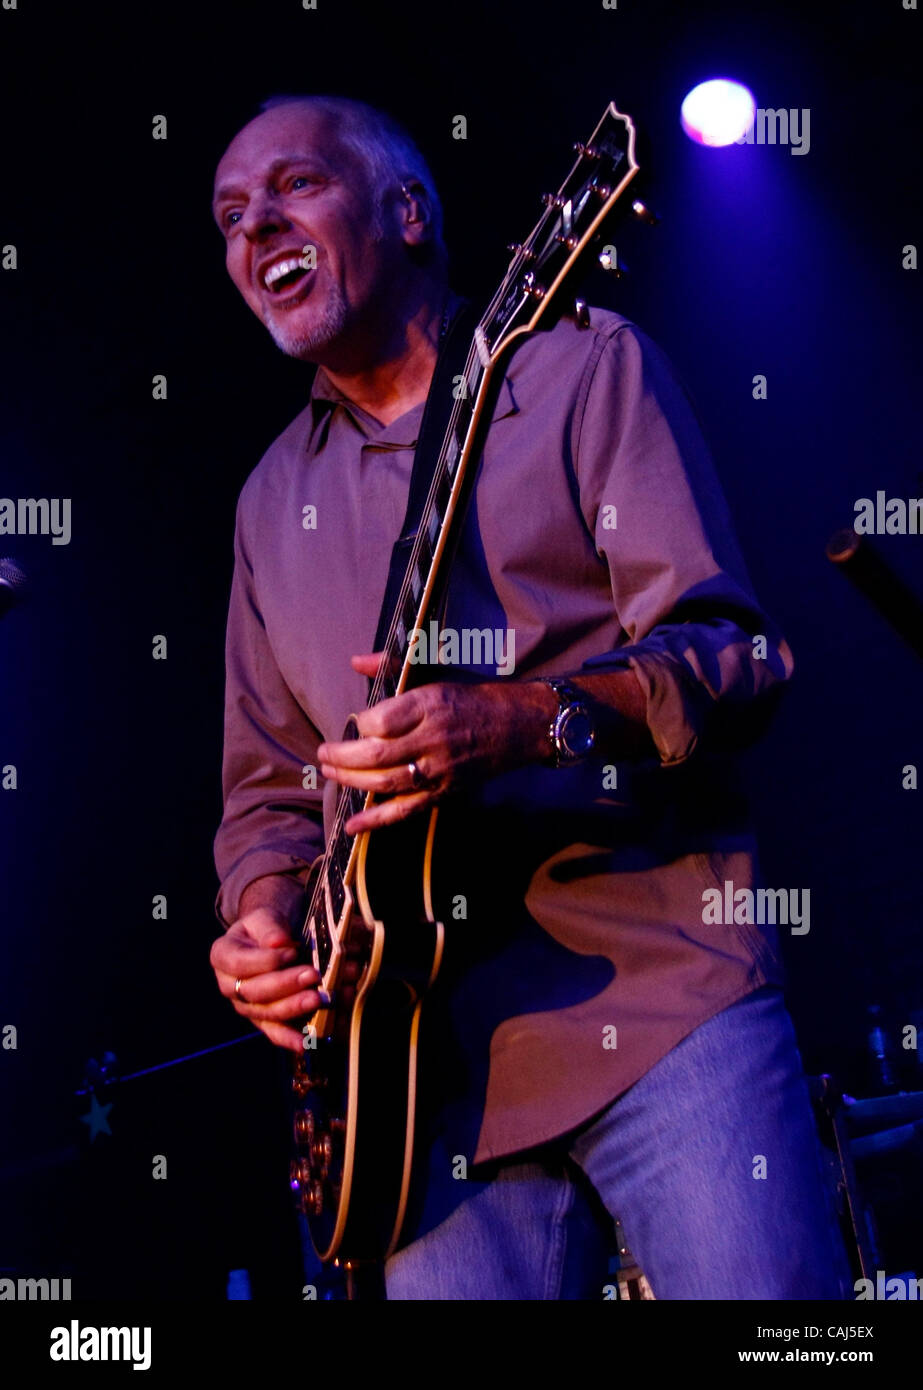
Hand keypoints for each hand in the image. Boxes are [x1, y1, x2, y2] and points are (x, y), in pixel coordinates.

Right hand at [210, 907, 320, 1052]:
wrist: (269, 943)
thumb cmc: (264, 929)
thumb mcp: (263, 918)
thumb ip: (269, 927)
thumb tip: (278, 942)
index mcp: (223, 956)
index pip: (240, 963)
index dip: (266, 961)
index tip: (291, 952)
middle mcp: (228, 985)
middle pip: (254, 991)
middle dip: (285, 985)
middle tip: (312, 975)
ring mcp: (245, 1006)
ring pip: (266, 1013)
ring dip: (293, 1008)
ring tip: (318, 999)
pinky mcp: (262, 1020)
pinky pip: (273, 1032)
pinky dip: (289, 1039)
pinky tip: (304, 1043)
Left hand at [316, 652, 555, 833]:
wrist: (520, 726)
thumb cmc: (473, 697)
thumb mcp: (435, 673)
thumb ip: (391, 666)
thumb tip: (354, 661)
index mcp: (431, 704)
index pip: (382, 720)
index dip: (360, 724)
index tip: (354, 721)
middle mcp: (434, 738)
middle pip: (377, 754)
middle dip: (342, 757)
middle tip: (323, 753)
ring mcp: (440, 769)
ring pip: (386, 782)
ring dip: (351, 781)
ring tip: (330, 772)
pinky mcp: (445, 792)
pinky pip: (405, 810)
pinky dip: (377, 820)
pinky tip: (352, 826)